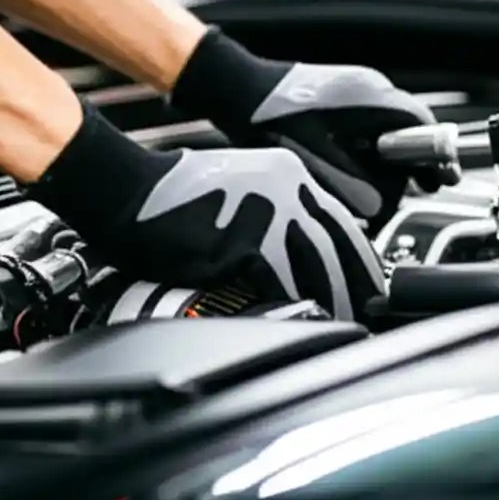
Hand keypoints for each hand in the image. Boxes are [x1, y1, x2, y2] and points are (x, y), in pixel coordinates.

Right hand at [26, 101, 383, 320]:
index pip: (340, 221)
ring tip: (342, 324)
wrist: (129, 191)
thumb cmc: (173, 199)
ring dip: (333, 299)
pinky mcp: (247, 241)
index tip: (369, 284)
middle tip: (367, 312)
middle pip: (338, 246)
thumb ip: (276, 215)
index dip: (359, 258)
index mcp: (287, 175)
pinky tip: (302, 318)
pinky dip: (295, 303)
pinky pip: (281, 281)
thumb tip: (303, 253)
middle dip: (357, 285)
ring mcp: (269, 213)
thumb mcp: (240, 191)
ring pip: (317, 266)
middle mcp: (286, 189)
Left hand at [170, 27, 440, 228]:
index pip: (424, 128)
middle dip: (397, 166)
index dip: (433, 158)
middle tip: (382, 191)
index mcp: (374, 97)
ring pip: (385, 134)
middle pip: (407, 134)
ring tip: (349, 179)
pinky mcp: (339, 98)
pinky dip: (359, 151)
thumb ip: (358, 187)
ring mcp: (355, 91)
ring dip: (375, 160)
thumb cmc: (269, 118)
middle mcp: (371, 89)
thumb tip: (382, 207)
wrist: (234, 90)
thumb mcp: (319, 162)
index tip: (434, 181)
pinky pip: (364, 129)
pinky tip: (336, 165)